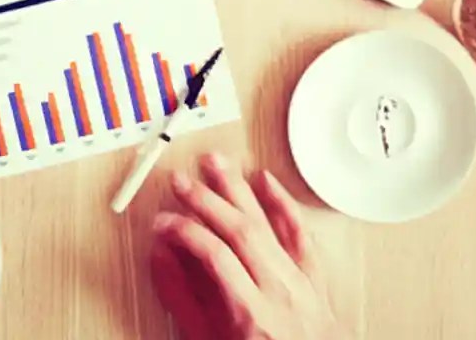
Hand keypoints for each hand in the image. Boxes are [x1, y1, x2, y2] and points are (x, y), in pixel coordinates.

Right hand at [150, 154, 347, 339]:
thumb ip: (183, 301)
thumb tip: (161, 257)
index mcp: (250, 314)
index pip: (215, 256)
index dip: (185, 232)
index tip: (162, 222)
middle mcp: (279, 291)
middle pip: (241, 231)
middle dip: (206, 200)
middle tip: (179, 180)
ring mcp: (300, 281)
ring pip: (267, 223)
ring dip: (238, 189)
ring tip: (214, 162)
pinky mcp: (314, 276)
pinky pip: (300, 232)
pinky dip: (283, 203)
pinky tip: (265, 180)